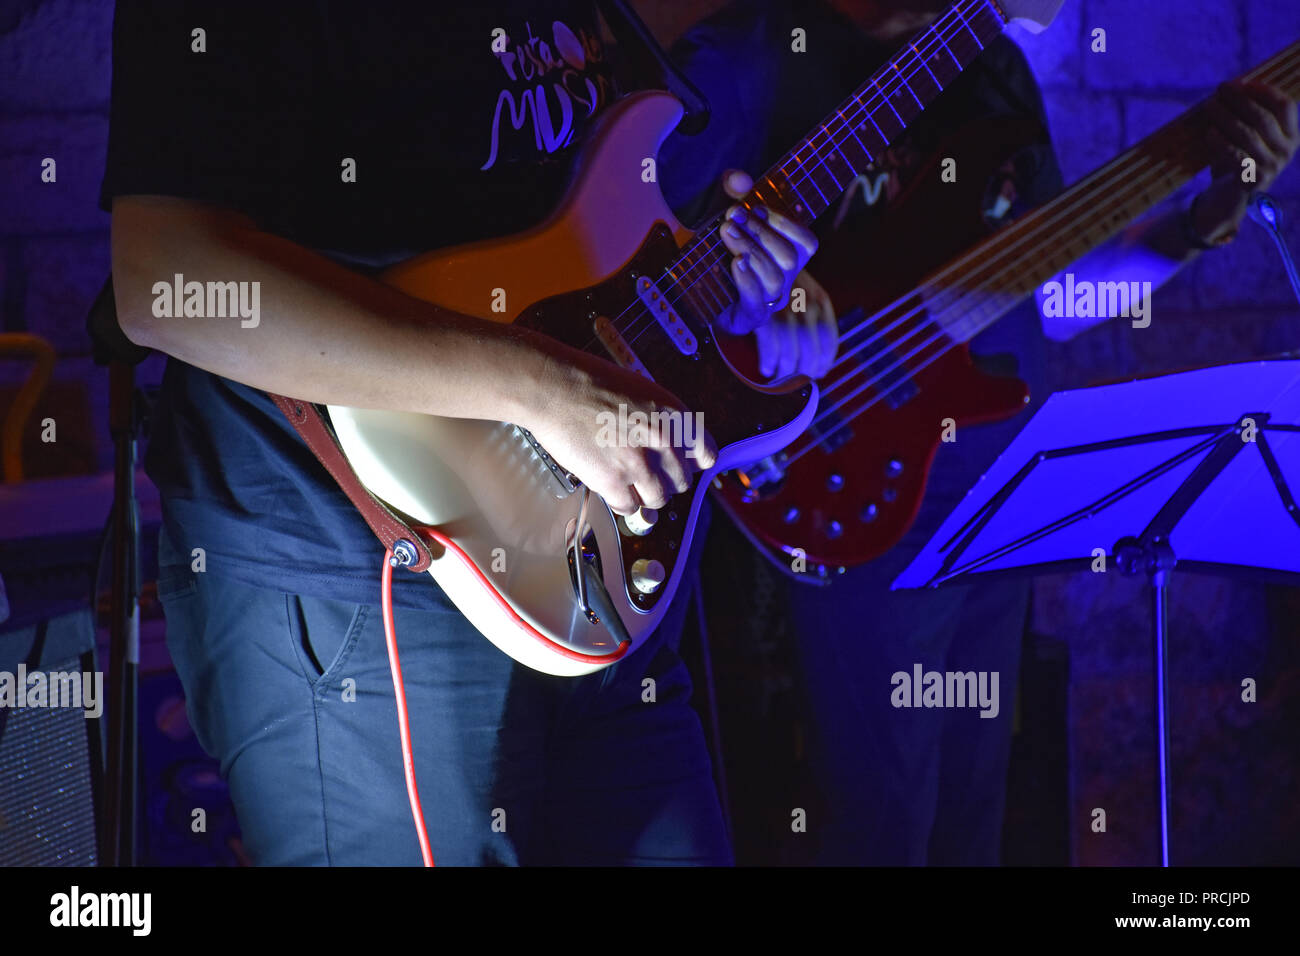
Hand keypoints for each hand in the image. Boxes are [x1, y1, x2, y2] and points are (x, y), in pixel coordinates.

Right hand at [521, 342, 716, 515]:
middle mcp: (663, 441)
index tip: (680, 468)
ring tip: (630, 485)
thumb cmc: (590, 383)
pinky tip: (612, 491)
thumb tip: (670, 452)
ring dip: (645, 496)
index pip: (706, 455)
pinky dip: (621, 504)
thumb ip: (662, 422)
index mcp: (675, 415)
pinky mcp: (613, 481)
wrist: (555, 388)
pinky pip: (629, 507)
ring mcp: (639, 463)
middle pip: (681, 482)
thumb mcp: (642, 392)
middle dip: (665, 481)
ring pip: (658, 500)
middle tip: (647, 476)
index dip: (692, 464)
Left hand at [716, 169, 818, 333]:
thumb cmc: (716, 251)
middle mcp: (783, 281)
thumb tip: (738, 180)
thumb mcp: (724, 216)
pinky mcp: (747, 317)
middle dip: (761, 233)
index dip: (786, 224)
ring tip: (727, 232)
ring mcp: (767, 302)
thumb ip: (731, 193)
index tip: (757, 207)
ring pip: (774, 278)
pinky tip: (735, 262)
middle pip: (789, 259)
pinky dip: (746, 278)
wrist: (694, 293)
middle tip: (733, 215)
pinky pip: (756, 300)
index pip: (807, 243)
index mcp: (787, 257)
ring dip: (751, 250)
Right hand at [755, 269, 838, 380]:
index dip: (826, 359)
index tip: (820, 372)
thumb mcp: (803, 289)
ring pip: (791, 351)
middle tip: (797, 379)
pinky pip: (770, 345)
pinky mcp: (765, 313)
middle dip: (805, 370)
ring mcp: (786, 308)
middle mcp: (806, 305)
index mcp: (820, 300)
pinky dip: (769, 361)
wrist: (756, 252)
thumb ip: (812, 313)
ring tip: (780, 377)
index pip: (830, 337)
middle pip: (812, 349)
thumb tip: (817, 351)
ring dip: (786, 370)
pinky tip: (767, 369)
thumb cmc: (778, 279)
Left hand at [1193, 81, 1298, 242]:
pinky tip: (1208, 132)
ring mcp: (1272, 167)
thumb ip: (1246, 115)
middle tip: (1220, 90)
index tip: (1241, 82)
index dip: (1264, 91)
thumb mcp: (1247, 136)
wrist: (1228, 198)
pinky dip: (1220, 141)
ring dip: (1226, 117)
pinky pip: (1235, 155)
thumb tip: (1231, 88)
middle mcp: (1287, 150)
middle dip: (1240, 101)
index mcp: (1292, 135)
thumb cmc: (1237, 160)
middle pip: (1263, 118)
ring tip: (1210, 106)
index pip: (1285, 106)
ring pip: (1248, 135)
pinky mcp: (1253, 181)